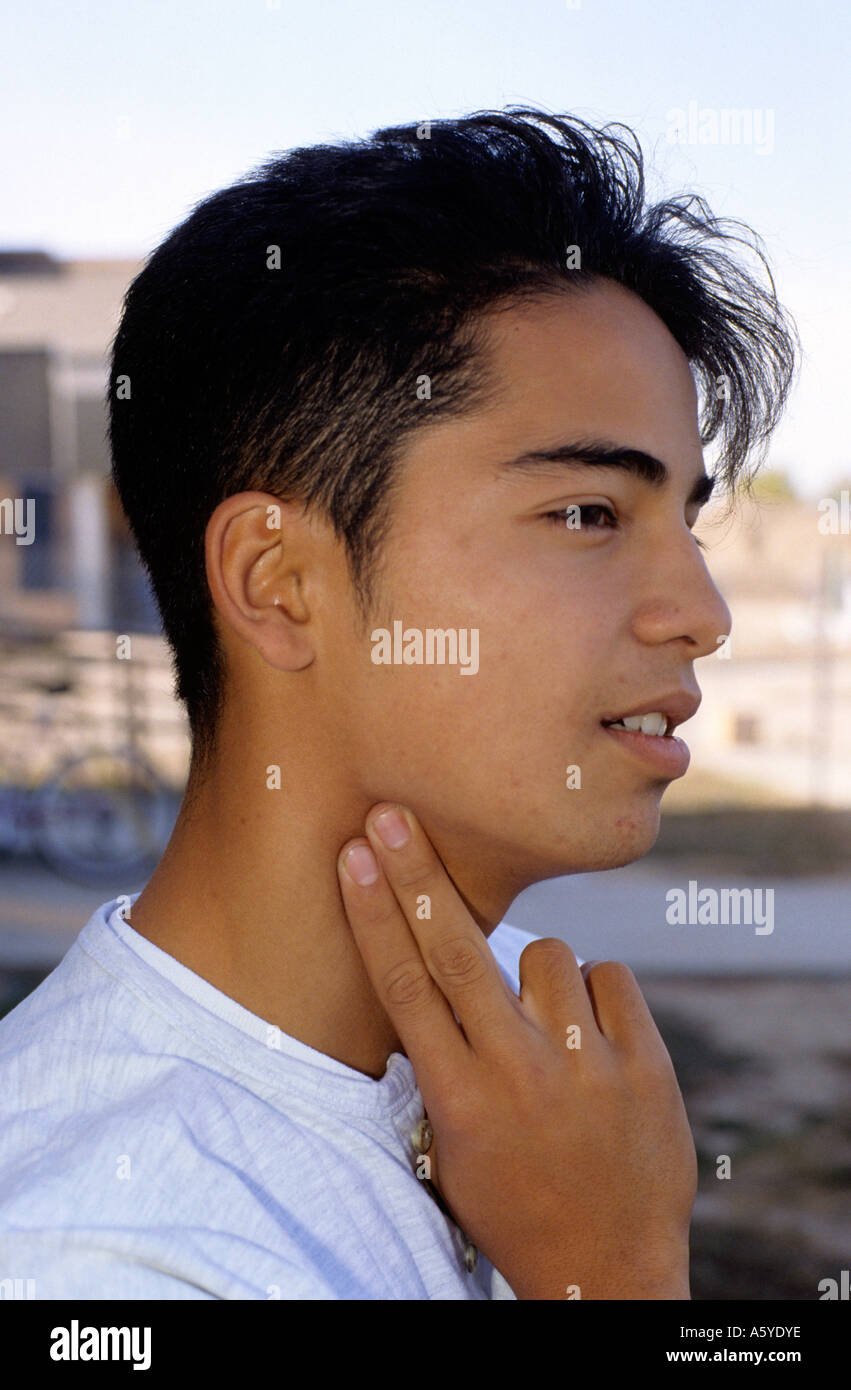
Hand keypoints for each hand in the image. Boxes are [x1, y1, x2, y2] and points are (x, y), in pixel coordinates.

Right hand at [337, 802, 696, 1299]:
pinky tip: (591, 1038)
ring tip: (546, 1030)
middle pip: (457, 951)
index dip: (373, 913)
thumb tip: (427, 976)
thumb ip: (442, 1064)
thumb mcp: (454, 1146)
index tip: (351, 856)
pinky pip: (608, 976)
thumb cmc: (515, 1204)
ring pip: (547, 954)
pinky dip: (592, 994)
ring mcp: (586, 1065)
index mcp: (459, 1096)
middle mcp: (518, 1072)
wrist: (611, 1267)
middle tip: (393, 816)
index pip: (403, 986)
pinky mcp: (645, 1063)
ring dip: (537, 973)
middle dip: (417, 876)